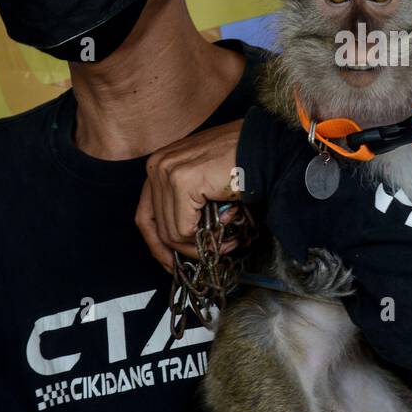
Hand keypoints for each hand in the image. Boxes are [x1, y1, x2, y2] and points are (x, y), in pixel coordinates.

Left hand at [136, 118, 243, 269]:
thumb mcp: (202, 181)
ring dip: (200, 245)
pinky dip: (204, 237)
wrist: (265, 148)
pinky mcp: (182, 181)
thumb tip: (179, 243)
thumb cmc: (240, 161)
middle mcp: (157, 166)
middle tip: (209, 255)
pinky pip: (184, 228)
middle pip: (157, 226)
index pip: (146, 215)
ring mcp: (167, 172)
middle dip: (184, 249)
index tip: (171, 263)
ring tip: (225, 242)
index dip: (157, 244)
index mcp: (159, 164)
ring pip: (171, 232)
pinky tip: (225, 229)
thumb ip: (184, 205)